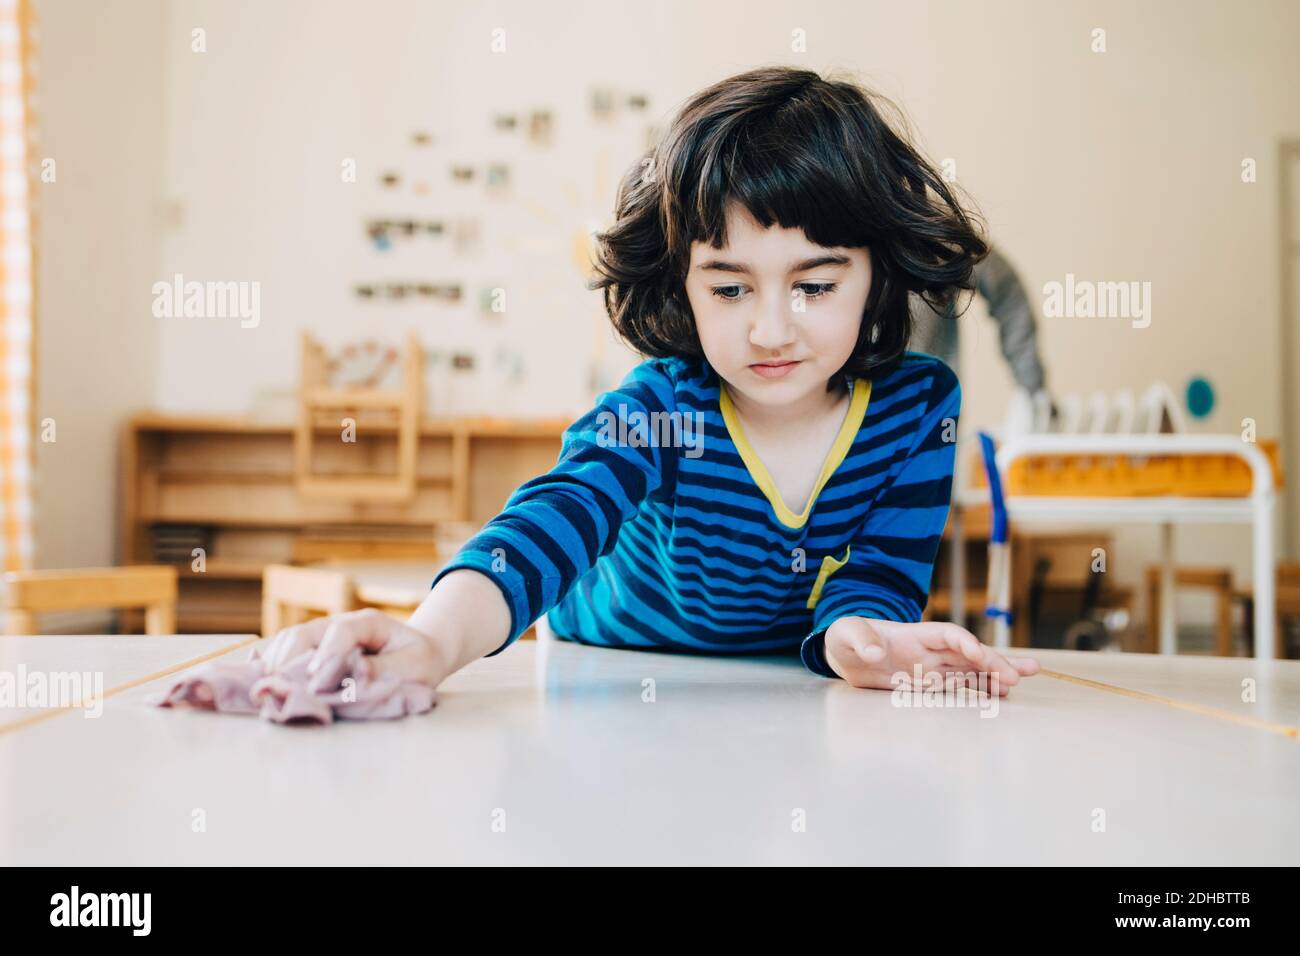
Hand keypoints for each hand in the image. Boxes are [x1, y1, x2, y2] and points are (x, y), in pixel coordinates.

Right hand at [257, 608, 450, 687]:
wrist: (419, 656)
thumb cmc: (418, 661)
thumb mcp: (413, 667)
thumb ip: (383, 670)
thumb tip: (351, 677)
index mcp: (369, 622)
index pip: (342, 632)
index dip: (327, 656)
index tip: (317, 684)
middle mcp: (341, 624)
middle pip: (304, 633)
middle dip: (290, 661)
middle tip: (280, 690)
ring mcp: (323, 636)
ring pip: (290, 641)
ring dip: (278, 665)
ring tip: (269, 690)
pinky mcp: (314, 650)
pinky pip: (286, 652)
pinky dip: (275, 667)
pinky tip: (267, 684)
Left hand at [823, 616, 1039, 694]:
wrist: (846, 652)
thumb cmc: (847, 637)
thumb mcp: (846, 635)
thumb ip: (860, 641)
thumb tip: (874, 652)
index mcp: (912, 634)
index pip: (946, 634)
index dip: (964, 643)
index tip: (980, 655)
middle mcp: (929, 649)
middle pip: (967, 652)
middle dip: (993, 661)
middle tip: (1020, 675)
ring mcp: (932, 666)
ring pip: (971, 668)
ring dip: (997, 672)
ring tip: (1025, 677)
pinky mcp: (930, 682)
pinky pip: (961, 684)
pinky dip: (981, 687)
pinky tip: (1002, 694)